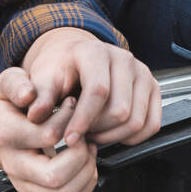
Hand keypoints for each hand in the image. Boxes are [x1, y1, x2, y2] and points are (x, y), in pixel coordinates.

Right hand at [0, 67, 97, 191]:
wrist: (2, 126)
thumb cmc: (10, 105)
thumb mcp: (9, 83)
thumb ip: (16, 83)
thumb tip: (28, 94)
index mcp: (8, 135)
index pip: (49, 136)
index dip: (70, 119)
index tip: (73, 105)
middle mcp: (14, 165)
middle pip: (54, 177)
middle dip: (80, 156)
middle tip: (83, 137)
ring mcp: (25, 184)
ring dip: (86, 171)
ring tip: (86, 149)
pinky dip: (85, 183)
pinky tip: (84, 162)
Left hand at [20, 27, 161, 146]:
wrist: (76, 59)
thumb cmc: (60, 69)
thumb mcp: (43, 79)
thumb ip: (40, 96)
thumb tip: (37, 114)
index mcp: (96, 52)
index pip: (99, 90)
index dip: (83, 119)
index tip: (70, 138)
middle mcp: (124, 59)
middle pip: (121, 110)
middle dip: (98, 130)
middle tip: (80, 133)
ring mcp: (142, 73)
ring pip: (137, 120)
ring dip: (114, 136)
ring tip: (94, 132)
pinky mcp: (153, 88)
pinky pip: (152, 124)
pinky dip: (133, 138)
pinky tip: (113, 133)